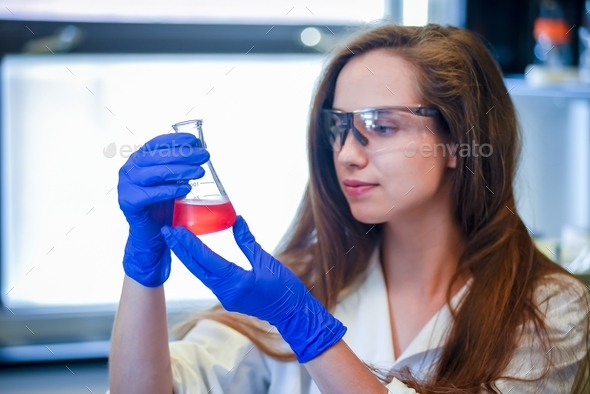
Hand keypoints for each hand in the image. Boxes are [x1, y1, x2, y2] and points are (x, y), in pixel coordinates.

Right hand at [117, 133, 208, 286]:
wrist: (152, 232)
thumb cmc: (162, 204)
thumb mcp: (172, 180)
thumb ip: (179, 166)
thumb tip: (200, 151)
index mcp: (139, 159)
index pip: (157, 143)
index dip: (176, 140)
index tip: (195, 141)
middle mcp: (130, 169)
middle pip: (158, 156)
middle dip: (184, 155)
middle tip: (204, 156)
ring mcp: (126, 185)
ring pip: (155, 173)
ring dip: (181, 171)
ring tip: (199, 172)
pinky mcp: (128, 201)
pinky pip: (151, 194)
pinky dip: (170, 191)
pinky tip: (185, 190)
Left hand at [160, 216, 346, 361]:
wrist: (291, 313)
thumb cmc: (284, 288)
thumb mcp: (267, 261)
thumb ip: (248, 241)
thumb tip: (236, 219)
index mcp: (236, 282)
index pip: (206, 260)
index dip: (189, 244)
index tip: (175, 230)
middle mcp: (226, 291)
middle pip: (197, 268)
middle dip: (180, 249)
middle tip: (166, 231)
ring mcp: (225, 296)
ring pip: (200, 274)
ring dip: (187, 257)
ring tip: (175, 240)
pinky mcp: (228, 297)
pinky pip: (208, 279)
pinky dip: (198, 264)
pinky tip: (192, 253)